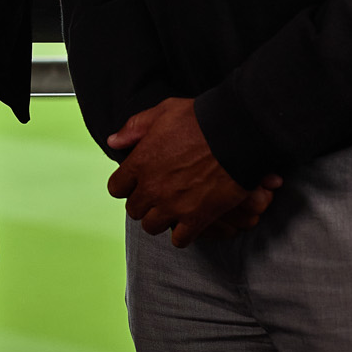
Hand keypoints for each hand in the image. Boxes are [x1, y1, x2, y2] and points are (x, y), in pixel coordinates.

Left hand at [106, 98, 275, 248]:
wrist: (237, 134)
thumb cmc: (201, 119)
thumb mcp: (164, 111)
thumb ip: (135, 127)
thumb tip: (114, 141)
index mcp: (141, 162)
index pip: (116, 187)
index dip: (126, 185)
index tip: (136, 183)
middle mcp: (152, 187)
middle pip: (134, 210)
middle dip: (143, 203)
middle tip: (157, 195)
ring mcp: (173, 205)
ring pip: (152, 227)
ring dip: (159, 219)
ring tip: (171, 210)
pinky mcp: (197, 218)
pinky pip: (180, 240)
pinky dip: (183, 234)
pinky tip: (189, 222)